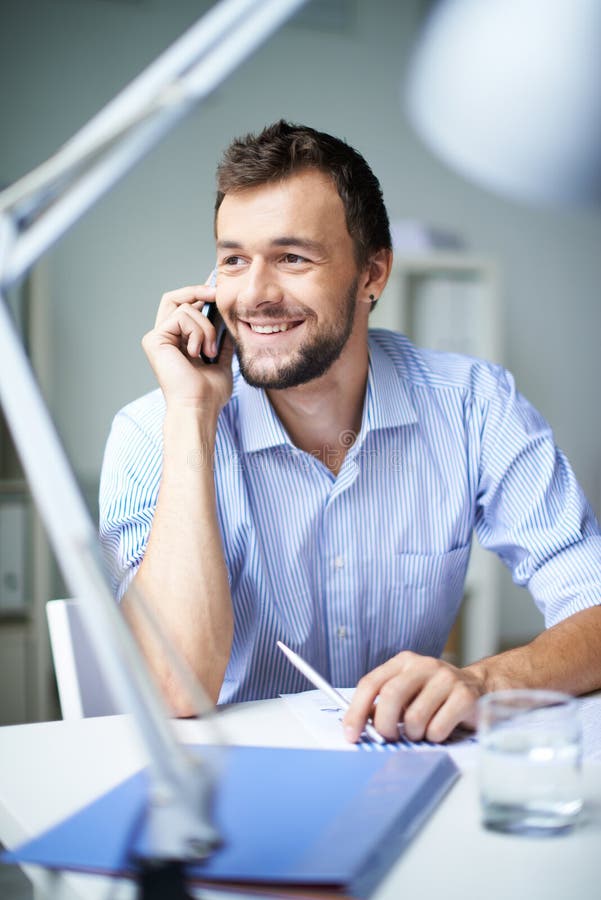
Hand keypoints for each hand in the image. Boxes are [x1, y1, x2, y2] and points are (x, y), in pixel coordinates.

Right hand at [142, 284, 233, 411]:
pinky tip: (196, 353)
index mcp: (175, 342)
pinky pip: (181, 317)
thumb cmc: (209, 393)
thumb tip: (228, 325)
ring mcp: (156, 338)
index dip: (198, 295)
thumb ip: (221, 343)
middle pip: (174, 298)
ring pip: (186, 308)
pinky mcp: (155, 339)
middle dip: (197, 290)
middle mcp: (163, 338)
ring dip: (206, 328)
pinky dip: (197, 333)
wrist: (199, 407)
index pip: (183, 307)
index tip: (218, 292)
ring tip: (208, 351)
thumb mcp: (221, 361)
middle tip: (216, 293)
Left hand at [342, 652, 485, 743]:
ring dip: (413, 734)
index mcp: (403, 662)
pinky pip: (437, 729)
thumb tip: (358, 725)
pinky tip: (440, 730)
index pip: (371, 684)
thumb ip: (383, 704)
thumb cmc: (435, 696)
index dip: (356, 711)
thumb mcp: (407, 693)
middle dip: (384, 726)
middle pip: (390, 697)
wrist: (480, 688)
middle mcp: (423, 665)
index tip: (351, 734)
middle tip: (390, 738)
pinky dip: (433, 737)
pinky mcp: (465, 696)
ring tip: (421, 731)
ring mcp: (446, 679)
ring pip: (414, 718)